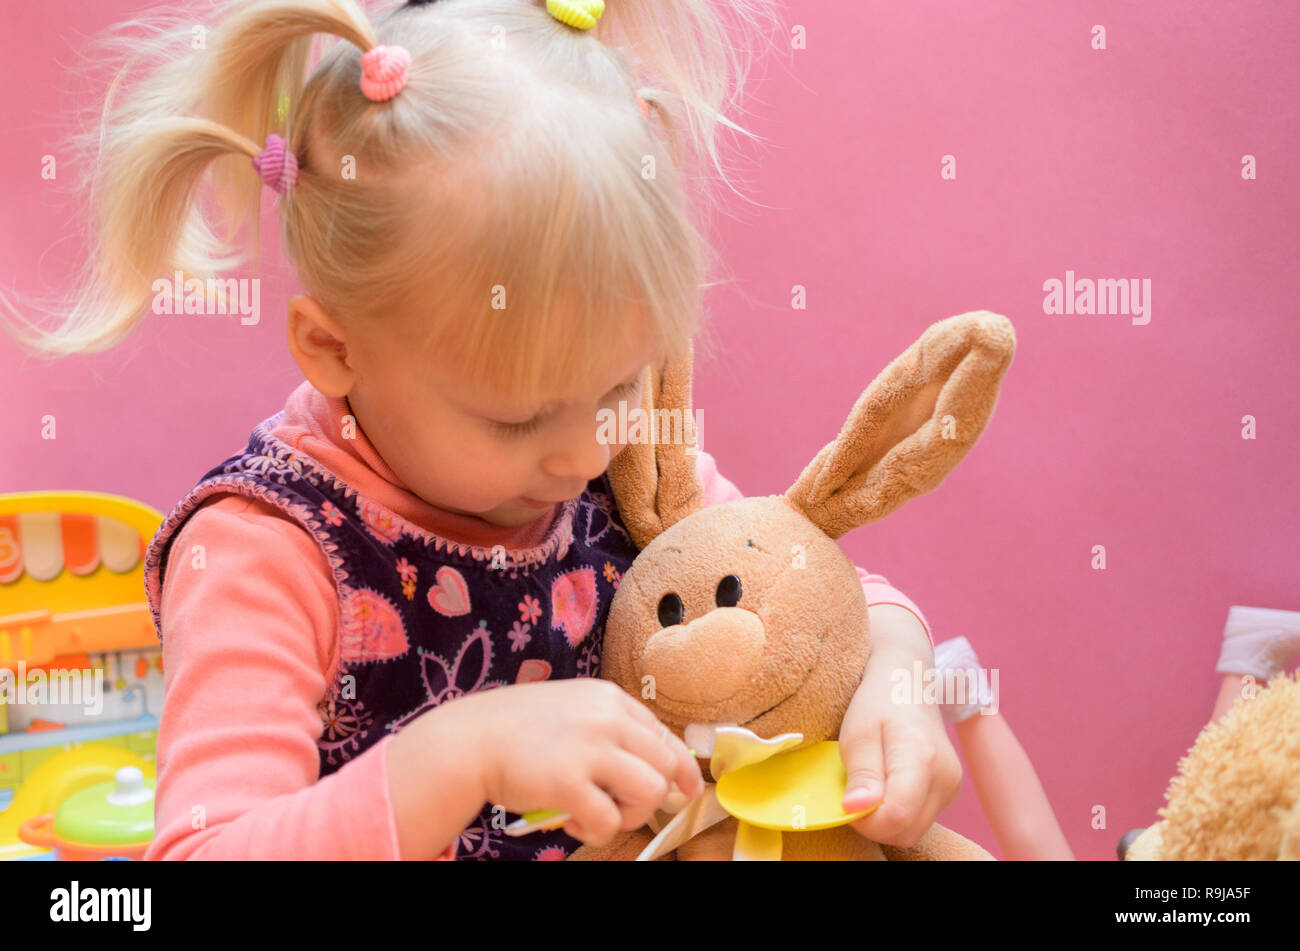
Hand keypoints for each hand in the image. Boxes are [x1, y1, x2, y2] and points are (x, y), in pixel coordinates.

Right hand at [455, 678, 703, 846]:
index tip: (687, 788)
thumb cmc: (515, 728)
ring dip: (628, 815)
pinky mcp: (570, 783)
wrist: (469, 739)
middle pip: (665, 765)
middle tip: (621, 808)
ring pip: (650, 793)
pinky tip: (571, 822)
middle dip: (652, 796)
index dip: (681, 767)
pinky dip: (596, 831)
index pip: (664, 734)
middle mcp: (607, 719)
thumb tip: (647, 761)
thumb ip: (608, 726)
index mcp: (609, 698)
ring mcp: (591, 749)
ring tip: (596, 814)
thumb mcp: (571, 708)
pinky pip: (610, 821)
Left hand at [838, 603, 961, 847]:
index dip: (865, 820)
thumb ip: (861, 772)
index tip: (846, 800)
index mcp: (922, 759)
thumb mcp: (858, 732)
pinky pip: (919, 819)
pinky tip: (885, 785)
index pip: (896, 816)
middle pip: (906, 830)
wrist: (907, 681)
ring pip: (913, 829)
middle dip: (874, 823)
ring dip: (886, 820)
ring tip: (870, 784)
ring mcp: (951, 786)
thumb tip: (856, 809)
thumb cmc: (878, 702)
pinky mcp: (949, 790)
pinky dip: (899, 813)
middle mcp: (945, 777)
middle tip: (854, 791)